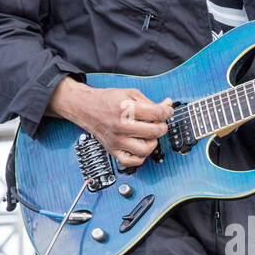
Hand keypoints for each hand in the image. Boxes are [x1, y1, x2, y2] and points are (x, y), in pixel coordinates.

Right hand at [50, 78, 173, 167]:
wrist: (86, 108)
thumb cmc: (108, 100)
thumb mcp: (130, 94)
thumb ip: (150, 102)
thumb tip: (167, 106)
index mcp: (126, 109)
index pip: (157, 113)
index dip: (167, 111)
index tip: (167, 111)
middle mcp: (121, 126)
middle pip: (154, 132)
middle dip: (162, 127)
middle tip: (159, 123)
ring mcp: (117, 140)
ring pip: (145, 150)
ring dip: (153, 143)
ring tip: (150, 136)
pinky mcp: (113, 150)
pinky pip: (132, 161)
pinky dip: (141, 156)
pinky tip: (140, 146)